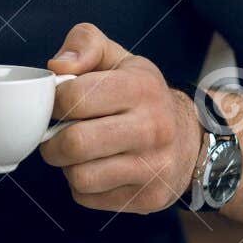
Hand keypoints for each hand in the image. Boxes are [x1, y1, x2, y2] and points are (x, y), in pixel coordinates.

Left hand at [39, 22, 201, 213]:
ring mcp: (153, 168)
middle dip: (52, 142)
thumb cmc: (142, 96)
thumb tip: (57, 65)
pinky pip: (89, 198)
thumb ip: (85, 43)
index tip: (58, 105)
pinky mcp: (147, 198)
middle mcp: (152, 128)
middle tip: (56, 136)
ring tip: (78, 154)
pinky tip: (97, 170)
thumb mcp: (120, 58)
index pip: (73, 98)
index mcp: (141, 88)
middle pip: (74, 143)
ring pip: (79, 177)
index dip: (54, 102)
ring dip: (67, 166)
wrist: (191, 139)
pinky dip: (82, 187)